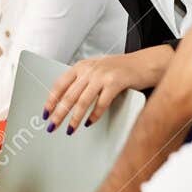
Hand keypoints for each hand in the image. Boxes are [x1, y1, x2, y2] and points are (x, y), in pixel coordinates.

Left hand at [43, 48, 167, 131]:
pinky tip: (90, 123)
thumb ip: (82, 81)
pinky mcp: (115, 83)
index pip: (60, 84)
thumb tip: (66, 101)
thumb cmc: (121, 69)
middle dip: (59, 113)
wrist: (145, 62)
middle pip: (69, 95)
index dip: (51, 100)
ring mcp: (102, 76)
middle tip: (52, 126)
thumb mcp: (97, 70)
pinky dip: (94, 115)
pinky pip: (101, 103)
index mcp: (81, 66)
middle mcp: (90, 70)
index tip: (46, 113)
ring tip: (70, 129)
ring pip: (82, 101)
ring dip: (74, 118)